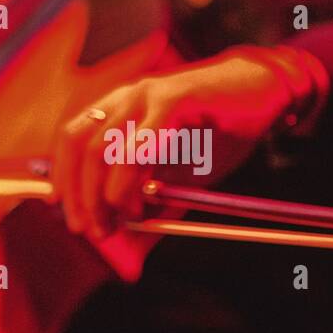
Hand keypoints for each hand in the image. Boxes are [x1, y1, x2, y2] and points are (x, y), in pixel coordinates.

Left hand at [52, 51, 296, 237]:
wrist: (265, 92)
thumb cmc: (225, 132)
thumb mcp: (185, 173)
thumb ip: (155, 200)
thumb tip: (131, 240)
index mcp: (120, 109)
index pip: (73, 143)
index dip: (67, 184)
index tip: (77, 220)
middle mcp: (126, 98)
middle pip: (82, 147)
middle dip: (83, 197)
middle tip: (98, 231)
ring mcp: (147, 96)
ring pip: (105, 146)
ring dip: (106, 192)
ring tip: (125, 217)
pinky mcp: (175, 99)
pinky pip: (143, 141)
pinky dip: (134, 174)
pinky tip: (142, 197)